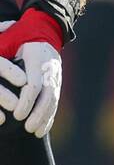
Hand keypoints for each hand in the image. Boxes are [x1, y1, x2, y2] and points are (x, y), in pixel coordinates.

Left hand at [0, 9, 64, 136]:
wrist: (45, 32)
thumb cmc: (21, 36)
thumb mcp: (10, 38)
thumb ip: (1, 42)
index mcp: (38, 60)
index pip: (35, 85)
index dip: (27, 101)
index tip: (17, 115)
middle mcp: (50, 70)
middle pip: (48, 96)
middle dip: (38, 114)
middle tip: (27, 128)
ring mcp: (56, 78)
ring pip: (54, 101)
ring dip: (45, 118)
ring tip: (35, 133)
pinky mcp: (57, 84)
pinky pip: (55, 103)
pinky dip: (50, 118)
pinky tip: (42, 130)